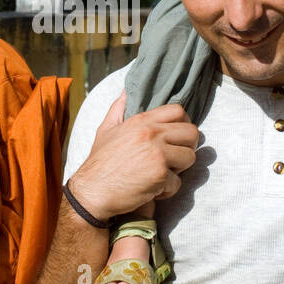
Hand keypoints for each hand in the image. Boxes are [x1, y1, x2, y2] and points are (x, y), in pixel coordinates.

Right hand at [69, 92, 198, 221]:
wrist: (92, 192)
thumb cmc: (99, 163)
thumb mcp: (106, 130)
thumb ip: (118, 108)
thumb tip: (126, 91)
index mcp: (141, 121)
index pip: (178, 111)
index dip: (182, 124)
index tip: (176, 137)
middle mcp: (151, 134)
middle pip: (192, 133)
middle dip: (186, 147)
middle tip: (174, 158)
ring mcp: (157, 154)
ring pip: (190, 157)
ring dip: (179, 169)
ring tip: (162, 174)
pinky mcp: (160, 175)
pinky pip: (178, 183)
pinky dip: (167, 190)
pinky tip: (152, 190)